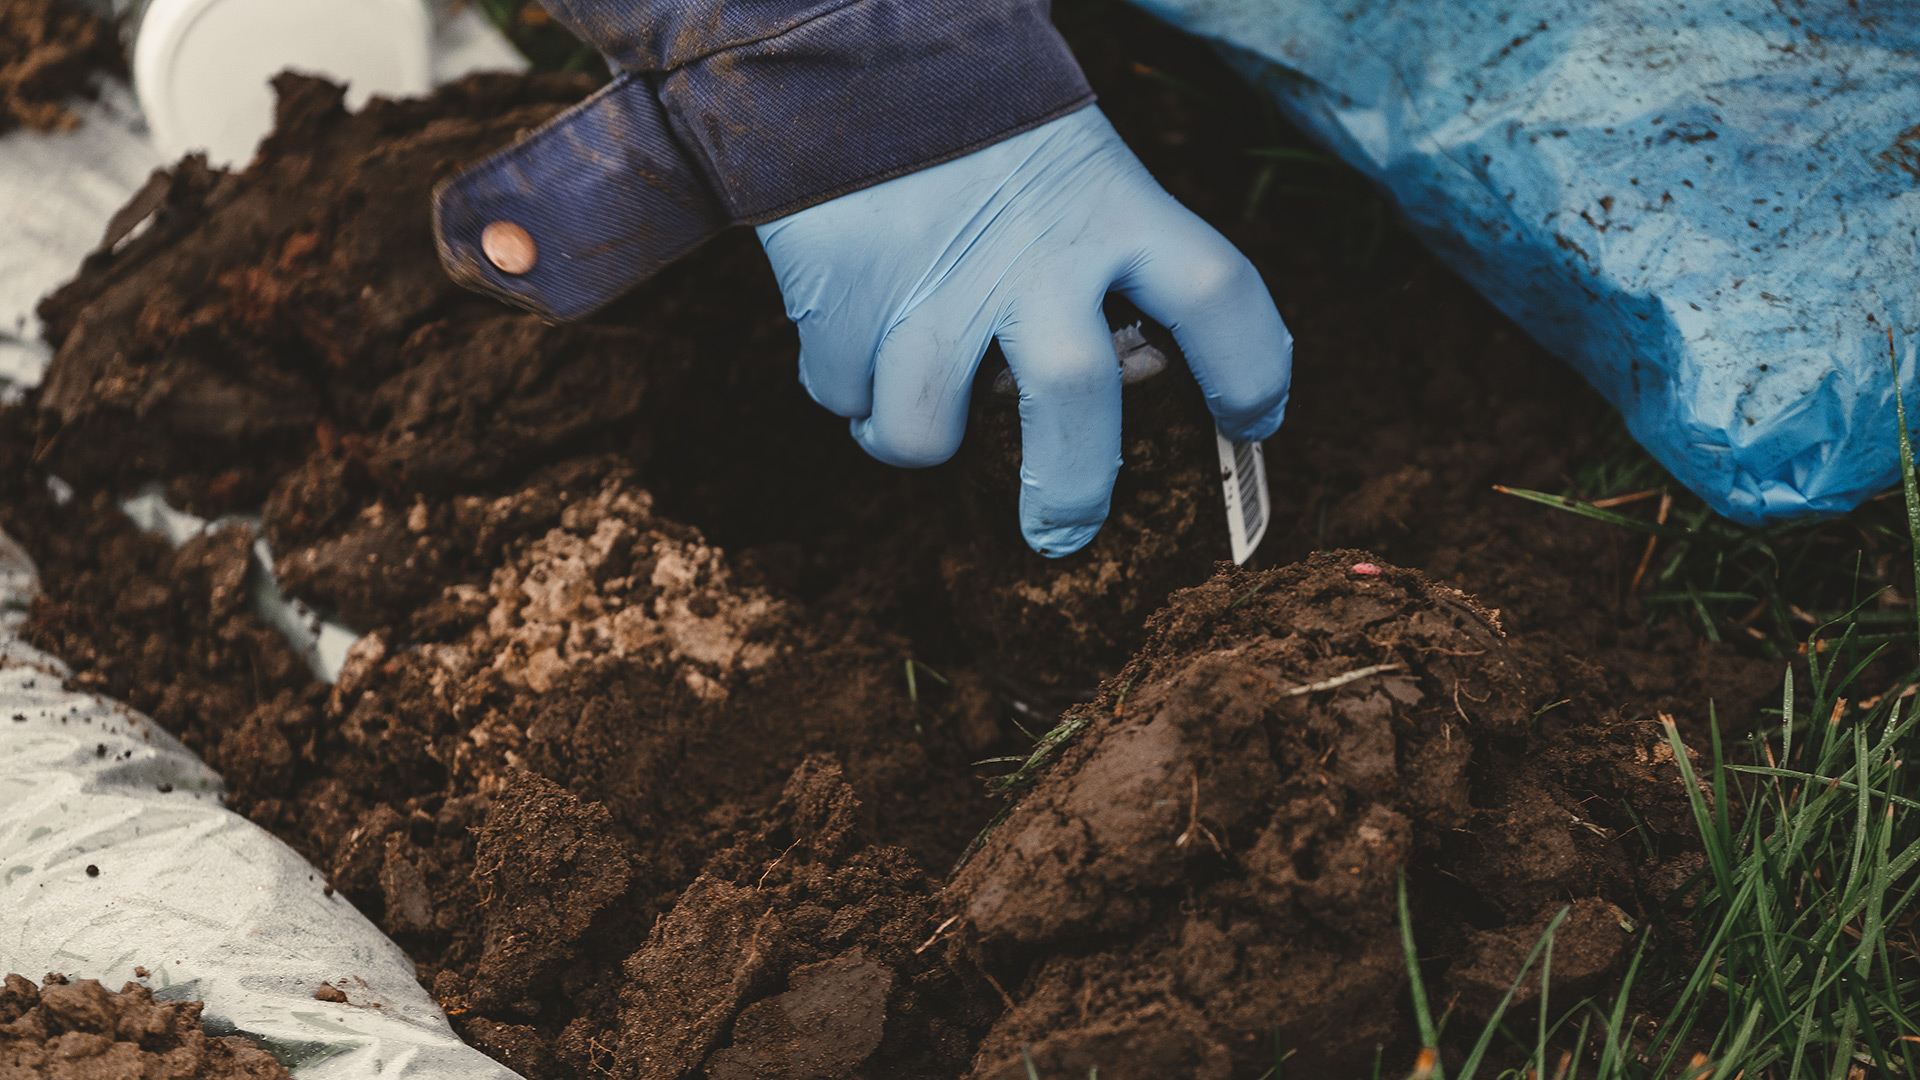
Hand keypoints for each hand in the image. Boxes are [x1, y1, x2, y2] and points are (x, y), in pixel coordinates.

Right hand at [755, 105, 1291, 556]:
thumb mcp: (1073, 166)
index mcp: (1109, 206)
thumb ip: (1106, 259)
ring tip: (904, 399)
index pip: (1219, 295)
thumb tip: (1136, 366)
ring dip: (907, 434)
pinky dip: (843, 380)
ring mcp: (932, 286)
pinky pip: (842, 396)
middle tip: (1060, 535)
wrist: (840, 40)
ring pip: (922, 434)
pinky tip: (848, 318)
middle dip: (1069, 492)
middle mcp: (1031, 255)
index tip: (1257, 420)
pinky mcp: (841, 302)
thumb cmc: (977, 122)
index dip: (1252, 372)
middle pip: (1075, 408)